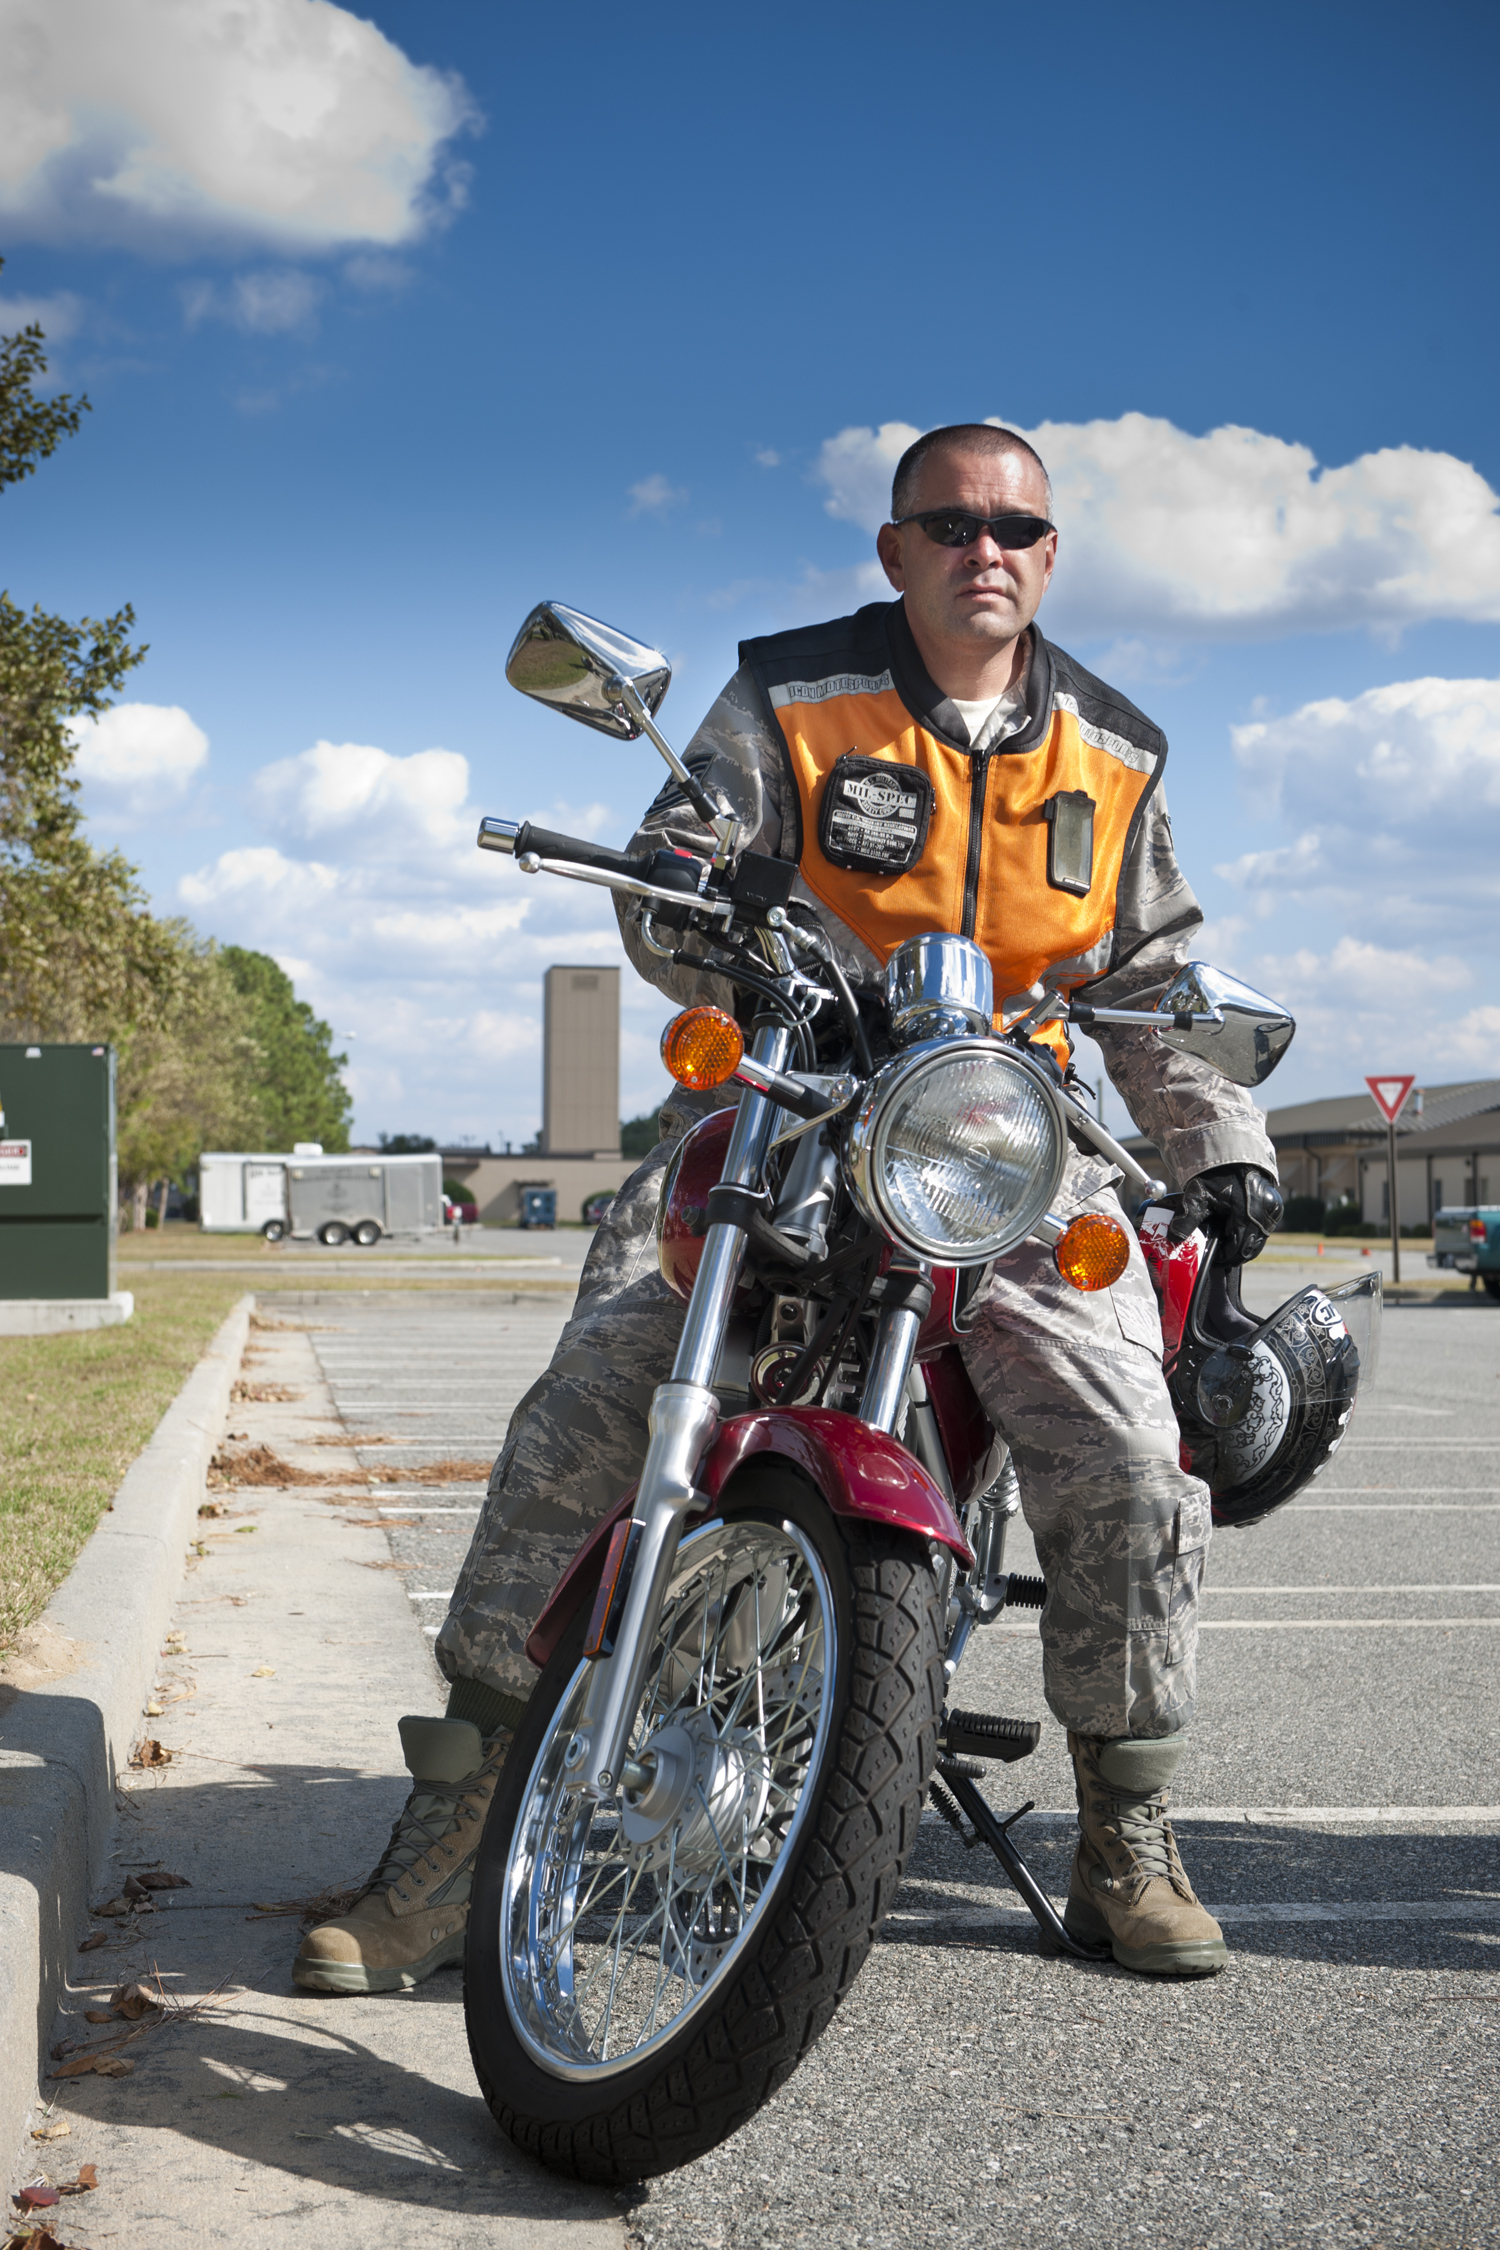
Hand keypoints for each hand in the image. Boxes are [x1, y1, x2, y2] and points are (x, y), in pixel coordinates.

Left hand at [1168, 1165, 1282, 1263]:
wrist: (1234, 1152)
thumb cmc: (1216, 1173)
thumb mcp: (1199, 1195)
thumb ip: (1187, 1217)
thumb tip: (1174, 1237)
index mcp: (1248, 1216)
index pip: (1239, 1249)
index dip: (1225, 1256)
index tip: (1214, 1257)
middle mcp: (1266, 1215)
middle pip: (1251, 1247)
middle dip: (1235, 1253)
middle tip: (1219, 1252)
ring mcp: (1273, 1210)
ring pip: (1259, 1238)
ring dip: (1244, 1242)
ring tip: (1227, 1240)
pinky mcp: (1275, 1205)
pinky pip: (1264, 1226)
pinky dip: (1251, 1231)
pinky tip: (1237, 1227)